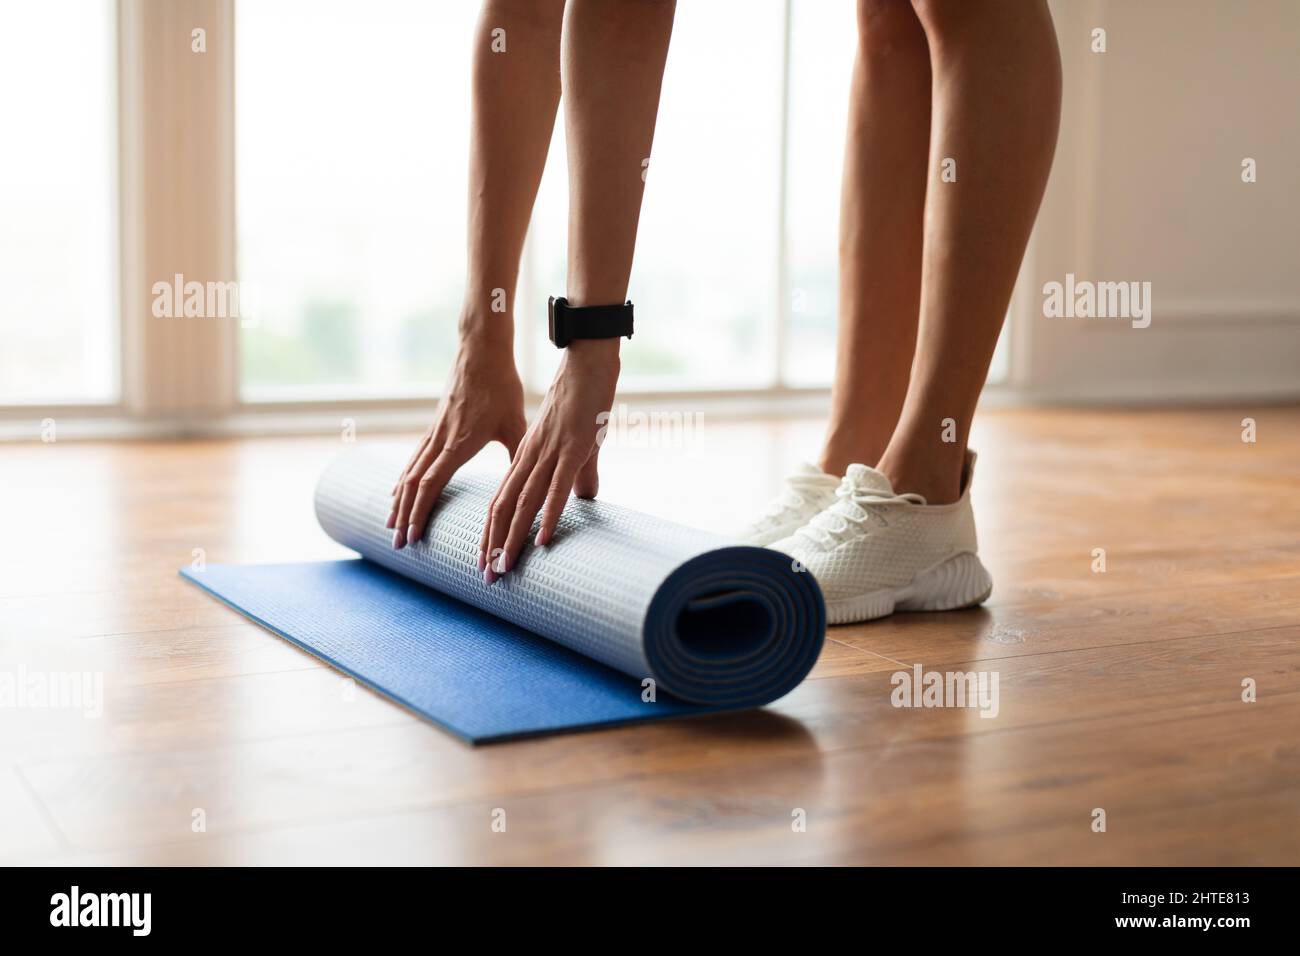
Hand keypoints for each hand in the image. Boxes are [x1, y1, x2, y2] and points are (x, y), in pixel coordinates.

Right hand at [389, 341, 524, 548]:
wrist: (480, 350)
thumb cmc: (501, 386)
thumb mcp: (516, 423)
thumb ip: (519, 454)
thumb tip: (536, 485)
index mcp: (458, 443)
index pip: (432, 484)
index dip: (420, 512)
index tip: (412, 536)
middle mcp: (440, 439)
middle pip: (414, 483)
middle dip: (404, 516)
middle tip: (397, 543)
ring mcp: (434, 430)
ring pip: (410, 470)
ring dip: (399, 500)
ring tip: (390, 522)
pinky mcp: (435, 423)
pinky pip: (414, 456)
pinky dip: (404, 477)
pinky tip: (400, 488)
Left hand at [479, 338, 619, 582]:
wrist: (586, 362)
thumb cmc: (583, 399)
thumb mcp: (580, 442)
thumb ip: (581, 472)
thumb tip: (585, 498)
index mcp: (526, 455)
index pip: (500, 499)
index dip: (490, 531)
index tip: (484, 560)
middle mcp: (530, 457)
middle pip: (502, 507)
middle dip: (492, 545)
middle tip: (487, 578)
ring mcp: (548, 453)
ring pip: (522, 502)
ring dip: (511, 538)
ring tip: (503, 568)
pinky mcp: (571, 448)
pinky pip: (555, 488)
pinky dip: (546, 516)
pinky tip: (541, 540)